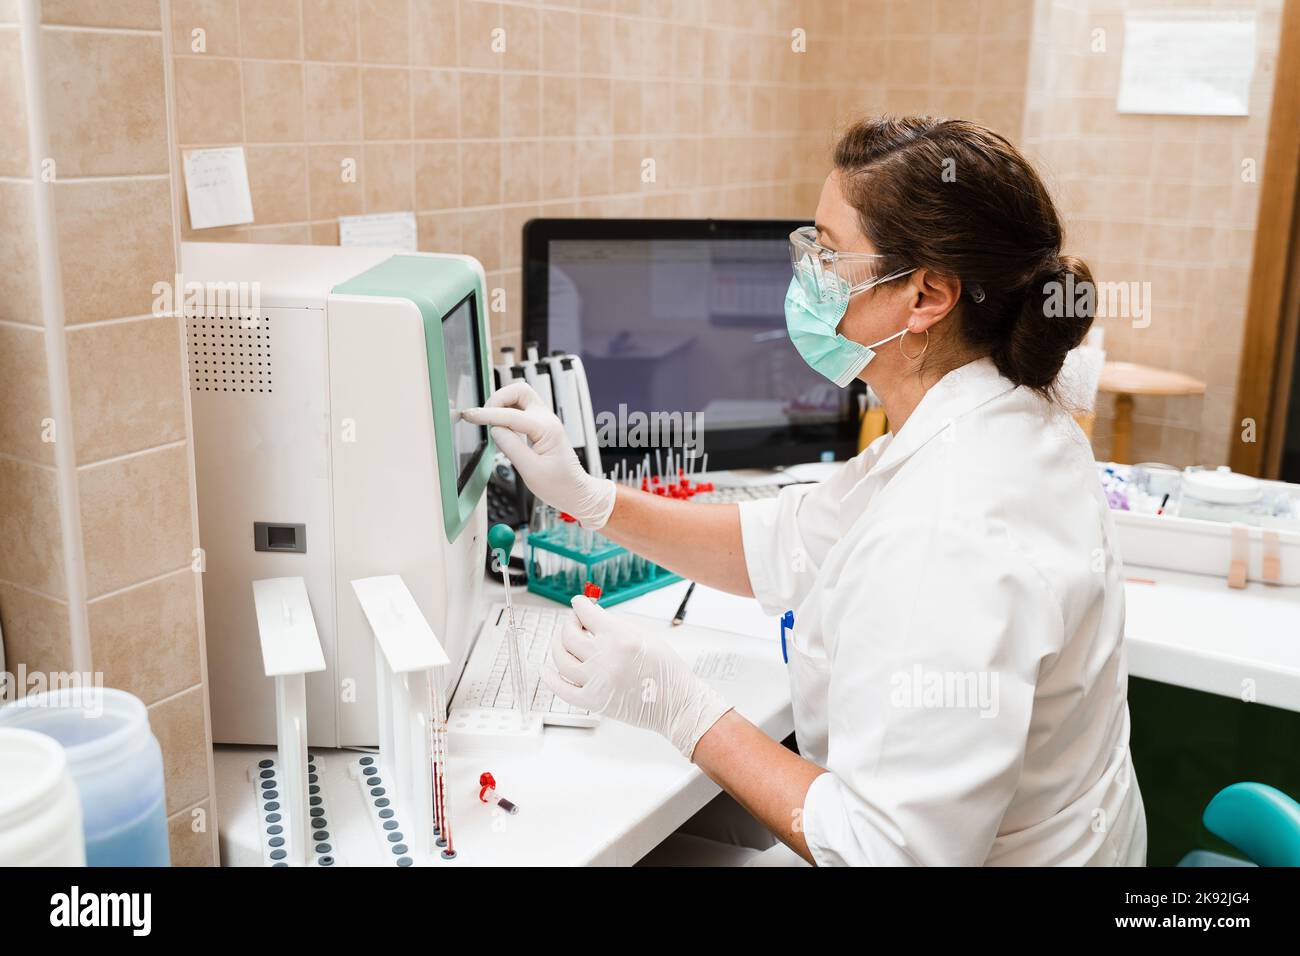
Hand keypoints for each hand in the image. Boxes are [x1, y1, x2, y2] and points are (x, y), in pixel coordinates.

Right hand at [462, 382, 615, 528]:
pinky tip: (501, 430)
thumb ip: (511, 447)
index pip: (511, 416)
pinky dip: (507, 413)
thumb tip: (495, 430)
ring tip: (491, 424)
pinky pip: (521, 409)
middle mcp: (547, 420)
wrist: (575, 491)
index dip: (487, 415)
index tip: (469, 415)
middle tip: (485, 417)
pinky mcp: (540, 426)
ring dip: (502, 405)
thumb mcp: (531, 471)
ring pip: (520, 397)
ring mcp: (545, 421)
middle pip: (519, 391)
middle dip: (498, 399)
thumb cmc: (559, 485)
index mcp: (546, 429)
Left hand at [542, 596, 731, 759]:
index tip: (578, 603)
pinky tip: (546, 669)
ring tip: (561, 641)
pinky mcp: (592, 701)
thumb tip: (591, 617)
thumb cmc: (666, 670)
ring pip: (560, 658)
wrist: (676, 703)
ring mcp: (595, 681)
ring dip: (557, 645)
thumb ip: (615, 625)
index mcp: (619, 637)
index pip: (585, 612)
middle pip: (568, 634)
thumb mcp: (645, 635)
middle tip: (574, 622)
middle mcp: (604, 657)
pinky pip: (561, 688)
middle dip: (569, 623)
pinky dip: (550, 677)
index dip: (579, 604)